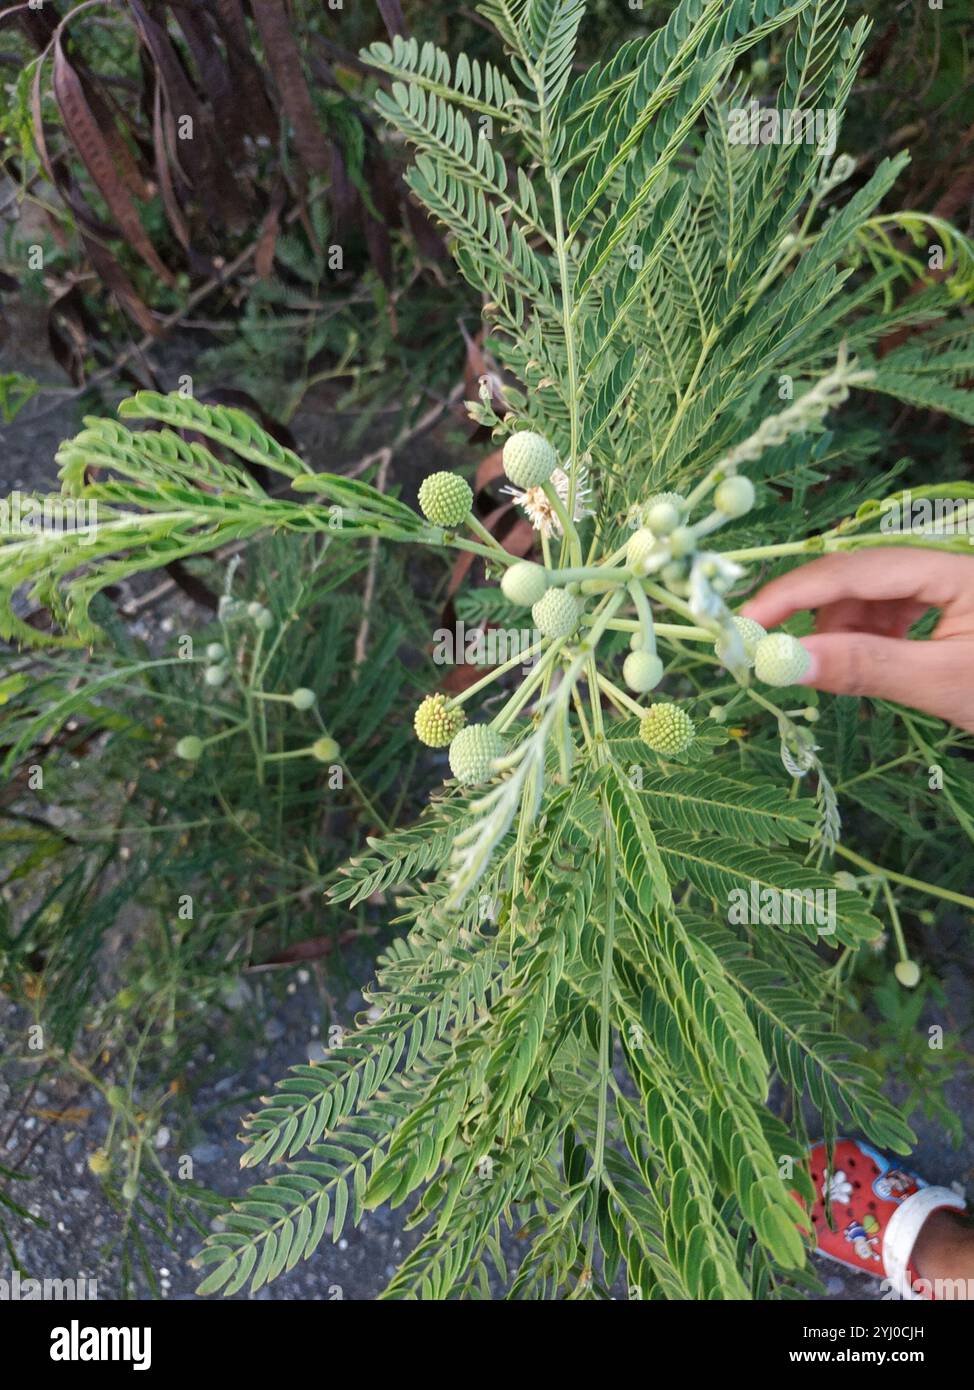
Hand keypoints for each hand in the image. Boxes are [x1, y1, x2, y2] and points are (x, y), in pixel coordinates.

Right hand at [741, 548, 973, 732]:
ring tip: (828, 669)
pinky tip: (861, 662)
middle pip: (857, 573)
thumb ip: (865, 667)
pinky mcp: (948, 605)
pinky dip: (863, 636)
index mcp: (954, 567)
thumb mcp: (943, 684)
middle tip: (761, 648)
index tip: (743, 625)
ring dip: (837, 627)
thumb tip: (784, 660)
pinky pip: (888, 609)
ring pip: (868, 592)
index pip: (853, 568)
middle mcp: (947, 563)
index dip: (792, 594)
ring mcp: (948, 583)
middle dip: (808, 609)